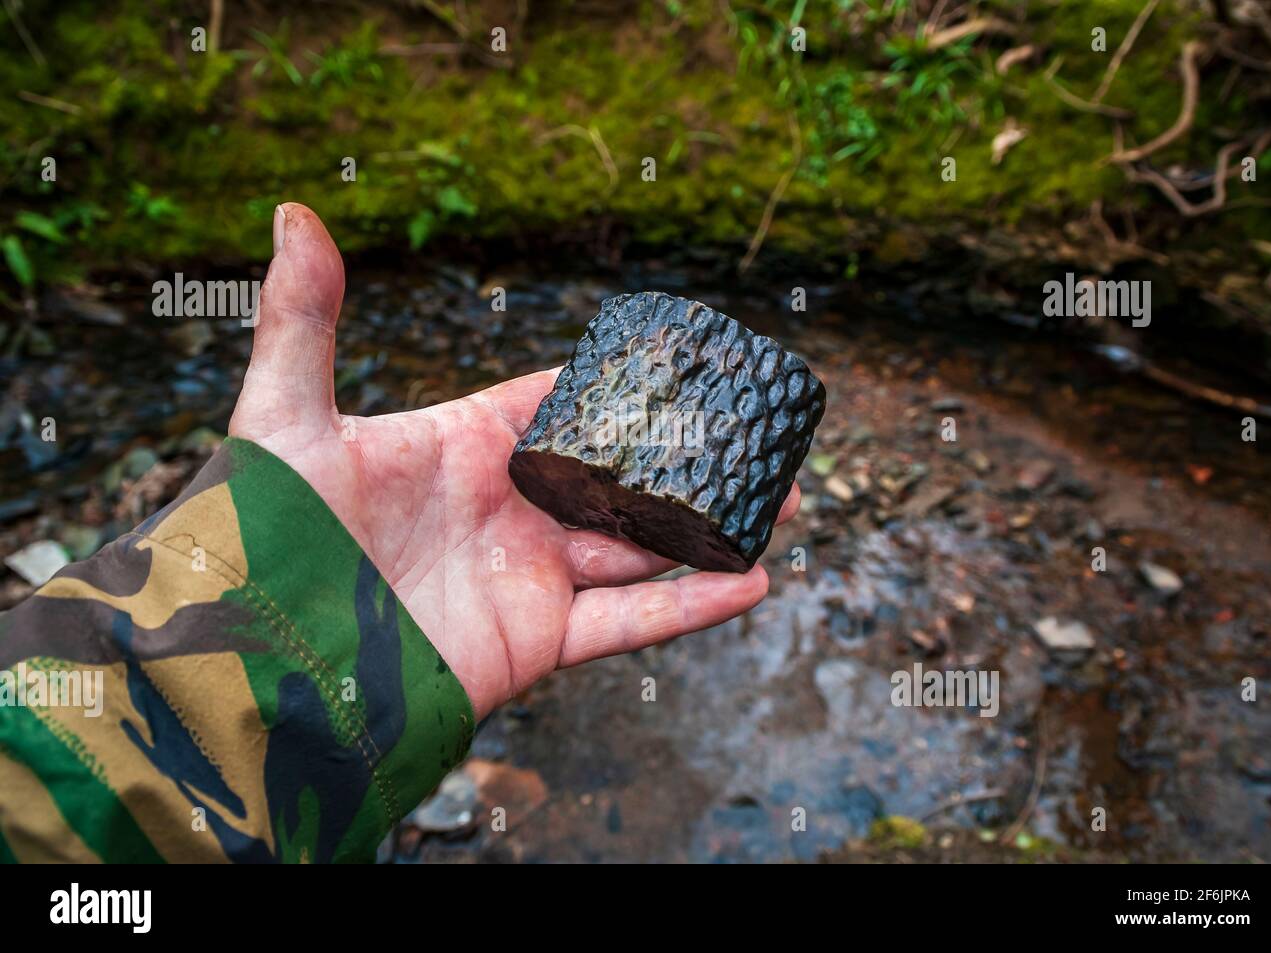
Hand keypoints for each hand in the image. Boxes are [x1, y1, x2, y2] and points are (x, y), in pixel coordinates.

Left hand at [230, 204, 799, 718]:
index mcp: (465, 446)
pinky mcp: (538, 641)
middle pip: (620, 475)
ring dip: (711, 527)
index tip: (688, 361)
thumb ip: (305, 317)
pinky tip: (753, 582)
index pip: (559, 403)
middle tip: (758, 436)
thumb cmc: (266, 532)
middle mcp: (508, 510)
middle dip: (690, 459)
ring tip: (781, 501)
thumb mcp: (285, 415)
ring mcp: (528, 576)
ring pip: (640, 546)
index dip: (621, 384)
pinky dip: (692, 606)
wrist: (260, 659)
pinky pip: (630, 622)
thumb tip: (298, 212)